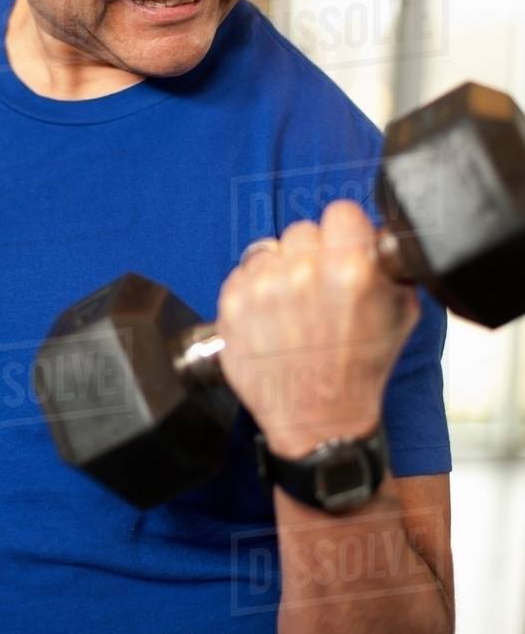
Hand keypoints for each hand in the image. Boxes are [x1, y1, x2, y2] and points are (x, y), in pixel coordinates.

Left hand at [216, 200, 420, 456]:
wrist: (319, 421)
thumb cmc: (360, 371)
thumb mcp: (400, 313)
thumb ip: (388, 267)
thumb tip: (376, 235)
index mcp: (350, 270)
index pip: (341, 212)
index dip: (345, 232)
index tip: (343, 249)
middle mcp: (303, 273)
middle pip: (303, 230)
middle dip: (313, 253)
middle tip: (319, 287)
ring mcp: (263, 288)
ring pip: (271, 249)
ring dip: (282, 270)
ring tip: (293, 307)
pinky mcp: (232, 304)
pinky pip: (244, 273)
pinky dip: (255, 290)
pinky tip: (272, 318)